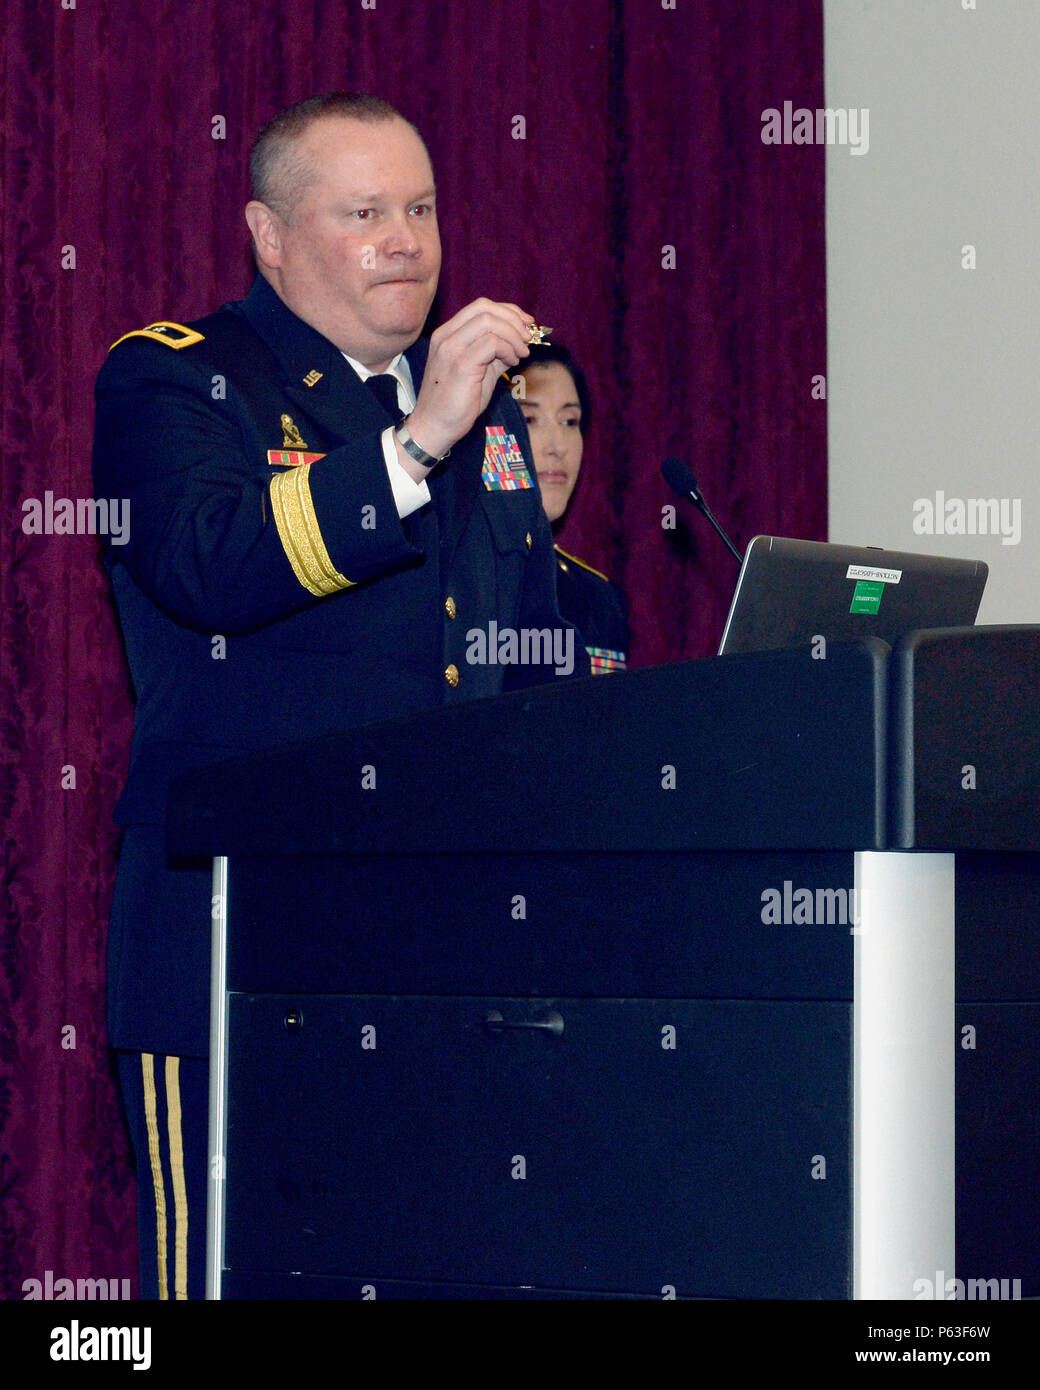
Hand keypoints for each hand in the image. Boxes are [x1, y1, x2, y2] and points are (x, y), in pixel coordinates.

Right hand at [406, 298, 534, 460]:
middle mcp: (446, 336)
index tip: (527, 324)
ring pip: (489, 322)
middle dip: (514, 319)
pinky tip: (511, 363)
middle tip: (528, 338)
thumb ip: (495, 353)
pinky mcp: (460, 364)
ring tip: (522, 354)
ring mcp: (450, 348)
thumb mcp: (480, 370)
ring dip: (513, 335)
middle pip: (485, 308)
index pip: (480, 306)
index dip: (508, 311)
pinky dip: (508, 349)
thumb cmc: (457, 403)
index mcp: (448, 334)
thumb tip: (519, 341)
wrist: (435, 427)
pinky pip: (492, 343)